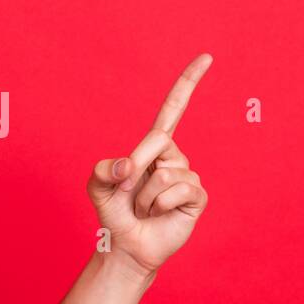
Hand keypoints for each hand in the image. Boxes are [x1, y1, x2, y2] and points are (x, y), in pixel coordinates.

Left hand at [86, 53, 212, 278]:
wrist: (126, 246)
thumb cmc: (114, 212)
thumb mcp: (97, 185)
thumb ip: (103, 169)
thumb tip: (130, 165)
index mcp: (154, 147)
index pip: (173, 109)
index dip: (188, 83)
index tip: (206, 57)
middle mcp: (175, 157)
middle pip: (160, 140)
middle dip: (136, 167)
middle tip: (128, 193)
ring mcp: (188, 177)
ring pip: (165, 172)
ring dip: (144, 195)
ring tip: (144, 208)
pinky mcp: (197, 198)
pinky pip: (177, 190)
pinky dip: (159, 204)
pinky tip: (159, 214)